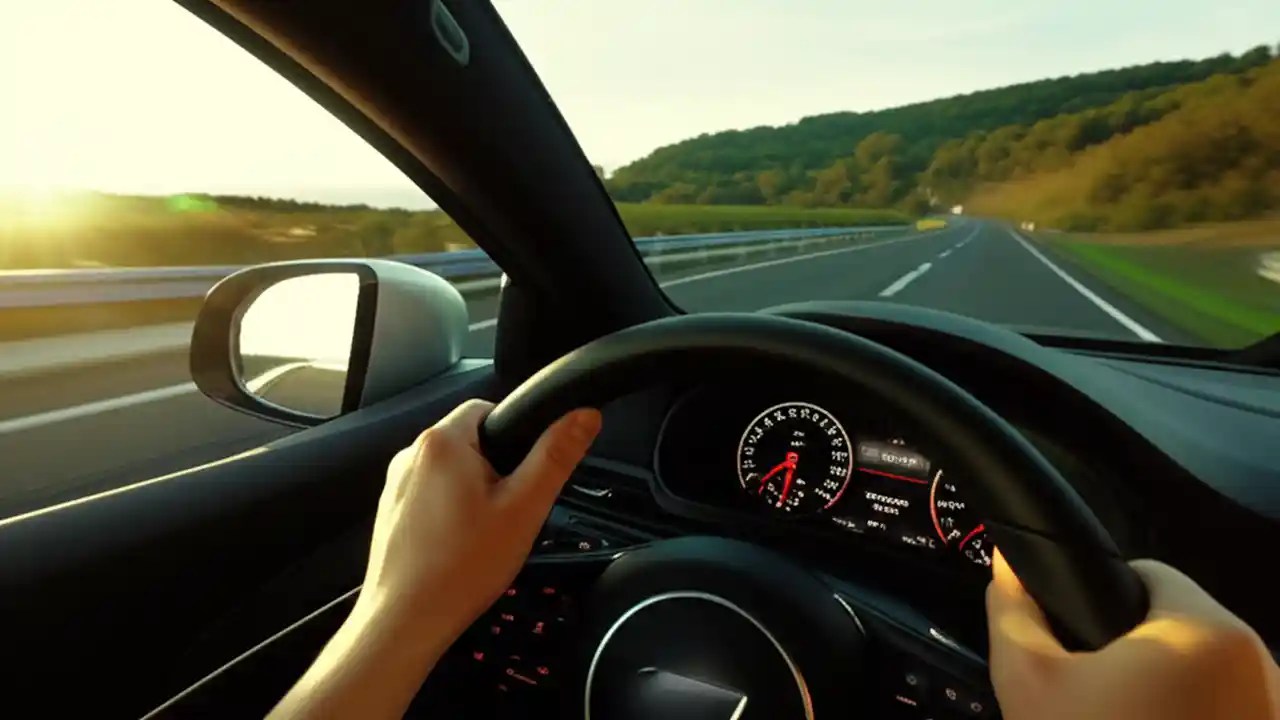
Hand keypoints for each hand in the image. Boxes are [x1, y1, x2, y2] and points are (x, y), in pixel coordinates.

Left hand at [356, 399, 601, 654]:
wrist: (406, 621)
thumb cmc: (463, 566)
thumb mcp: (524, 508)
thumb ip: (556, 456)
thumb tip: (585, 416)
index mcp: (442, 441)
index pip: (487, 408)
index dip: (515, 435)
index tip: (526, 473)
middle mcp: (410, 454)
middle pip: (468, 441)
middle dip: (494, 468)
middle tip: (510, 510)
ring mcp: (394, 484)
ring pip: (449, 471)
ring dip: (471, 491)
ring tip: (484, 533)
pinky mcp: (389, 512)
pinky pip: (429, 496)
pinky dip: (448, 512)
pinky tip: (458, 546)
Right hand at [987, 550, 1279, 719]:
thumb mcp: (1029, 684)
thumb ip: (1014, 613)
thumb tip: (1008, 565)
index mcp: (1206, 630)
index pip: (1147, 574)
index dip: (1097, 600)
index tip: (1075, 647)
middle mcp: (1262, 663)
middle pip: (1180, 627)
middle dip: (1133, 653)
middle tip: (1092, 700)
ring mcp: (1274, 708)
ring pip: (1205, 675)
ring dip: (1167, 693)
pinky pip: (1224, 711)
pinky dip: (1191, 719)